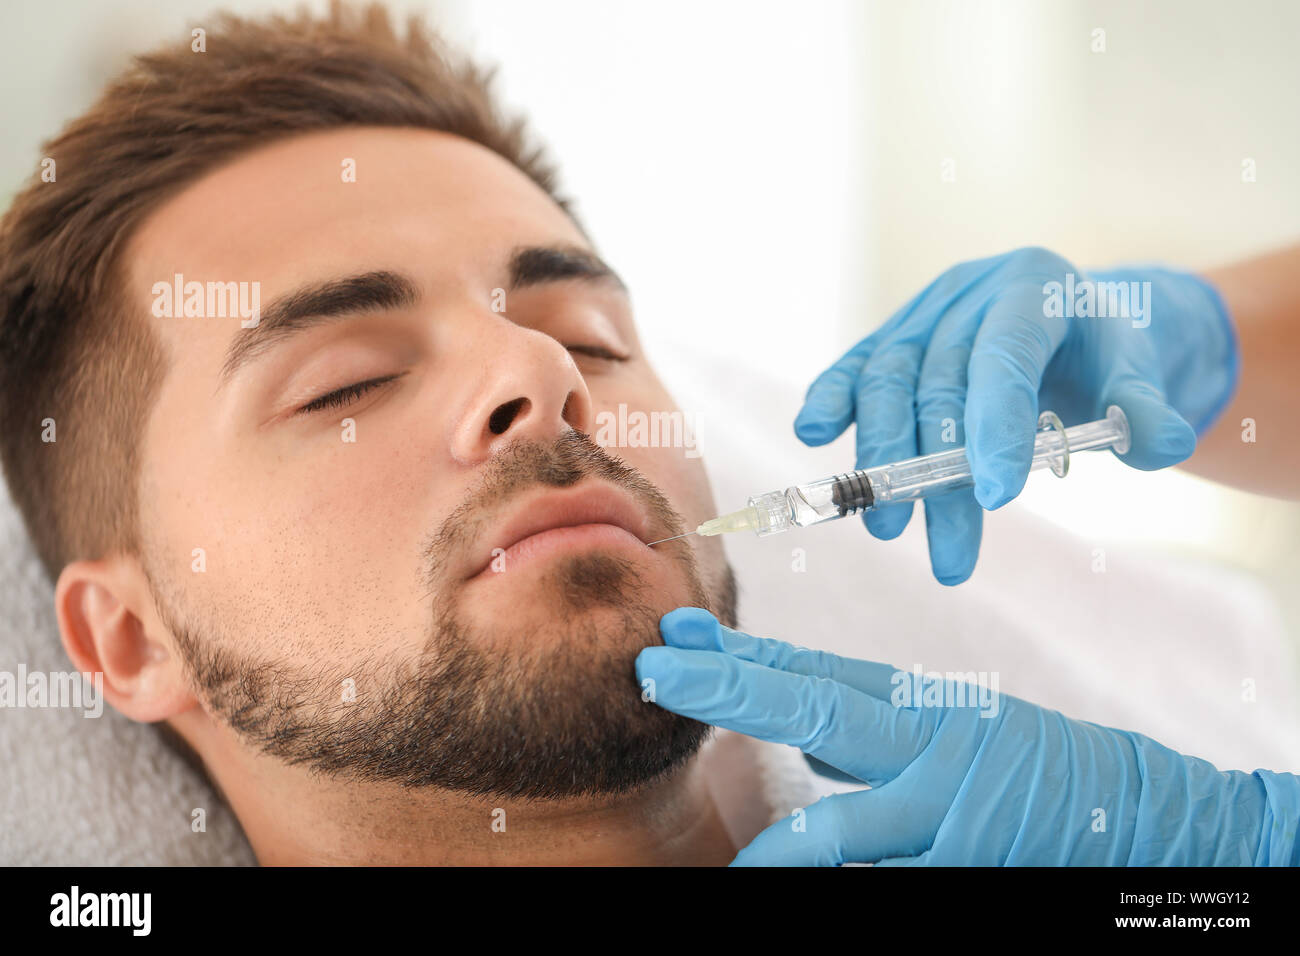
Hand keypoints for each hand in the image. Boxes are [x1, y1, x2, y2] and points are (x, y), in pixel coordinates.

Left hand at [636, 608, 1296, 865]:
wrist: (1148, 808)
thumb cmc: (1032, 764)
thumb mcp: (946, 728)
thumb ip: (867, 733)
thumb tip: (797, 737)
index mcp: (915, 704)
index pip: (809, 671)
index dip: (737, 654)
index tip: (674, 633)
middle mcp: (925, 742)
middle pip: (816, 708)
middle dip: (732, 689)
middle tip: (655, 668)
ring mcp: (947, 808)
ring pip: (847, 825)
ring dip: (784, 847)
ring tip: (737, 865)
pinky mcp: (972, 862)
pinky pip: (893, 879)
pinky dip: (850, 887)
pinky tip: (800, 889)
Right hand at [792, 247, 1238, 583]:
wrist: (1073, 327)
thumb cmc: (1104, 357)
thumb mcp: (1138, 375)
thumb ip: (1147, 409)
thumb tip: (1164, 443)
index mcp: (1035, 285)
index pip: (1005, 355)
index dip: (993, 422)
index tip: (996, 496)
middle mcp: (971, 291)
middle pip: (938, 381)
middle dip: (933, 470)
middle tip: (936, 546)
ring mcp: (925, 311)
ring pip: (888, 379)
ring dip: (880, 459)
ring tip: (888, 530)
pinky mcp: (893, 335)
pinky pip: (857, 365)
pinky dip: (832, 398)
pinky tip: (812, 433)